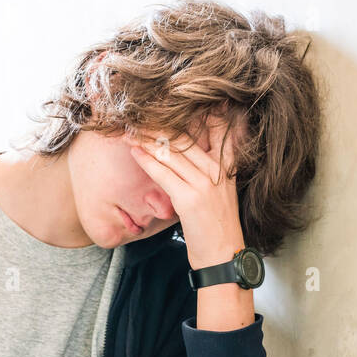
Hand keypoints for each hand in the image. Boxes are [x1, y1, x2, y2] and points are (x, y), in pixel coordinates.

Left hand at [128, 113, 246, 269]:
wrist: (224, 258)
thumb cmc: (217, 228)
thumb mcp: (222, 193)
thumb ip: (212, 170)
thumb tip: (193, 155)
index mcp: (227, 167)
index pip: (217, 127)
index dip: (196, 110)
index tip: (171, 99)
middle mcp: (218, 171)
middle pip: (186, 136)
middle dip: (160, 123)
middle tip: (139, 112)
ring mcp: (205, 185)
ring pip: (172, 152)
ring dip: (147, 139)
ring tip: (130, 129)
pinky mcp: (190, 200)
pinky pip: (164, 173)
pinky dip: (147, 160)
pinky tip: (134, 151)